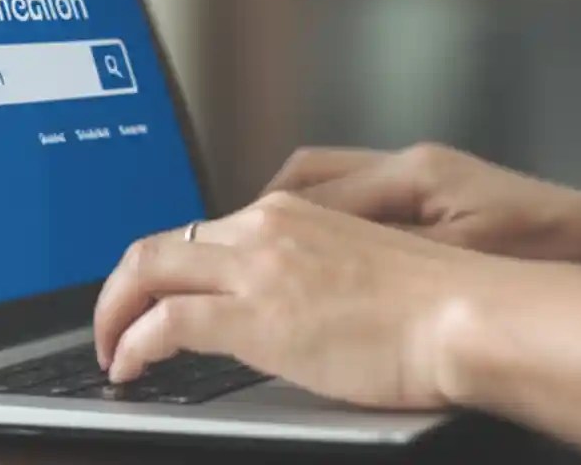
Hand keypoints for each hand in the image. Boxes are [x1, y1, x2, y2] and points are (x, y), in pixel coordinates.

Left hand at [93, 191, 580, 459]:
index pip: (203, 232)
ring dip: (114, 313)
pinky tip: (128, 367)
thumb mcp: (360, 267)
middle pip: (161, 243)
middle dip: (121, 287)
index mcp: (292, 213)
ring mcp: (258, 267)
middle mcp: (265, 227)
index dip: (167, 270)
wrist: (471, 315)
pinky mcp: (256, 315)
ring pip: (148, 270)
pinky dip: (131, 342)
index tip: (155, 299)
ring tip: (110, 350)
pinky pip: (165, 322)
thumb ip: (311, 271)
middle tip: (111, 322)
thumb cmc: (438, 303)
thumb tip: (286, 303)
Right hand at [265, 144, 580, 269]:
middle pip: (309, 170)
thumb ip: (388, 252)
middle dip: (266, 207)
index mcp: (414, 172)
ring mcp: (420, 171)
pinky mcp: (431, 187)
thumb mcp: (463, 258)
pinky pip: (356, 190)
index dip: (271, 224)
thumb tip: (324, 253)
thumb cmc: (545, 247)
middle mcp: (410, 162)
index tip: (236, 248)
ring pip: (327, 177)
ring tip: (266, 247)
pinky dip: (325, 214)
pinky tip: (320, 247)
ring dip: (292, 209)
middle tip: (236, 243)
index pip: (316, 192)